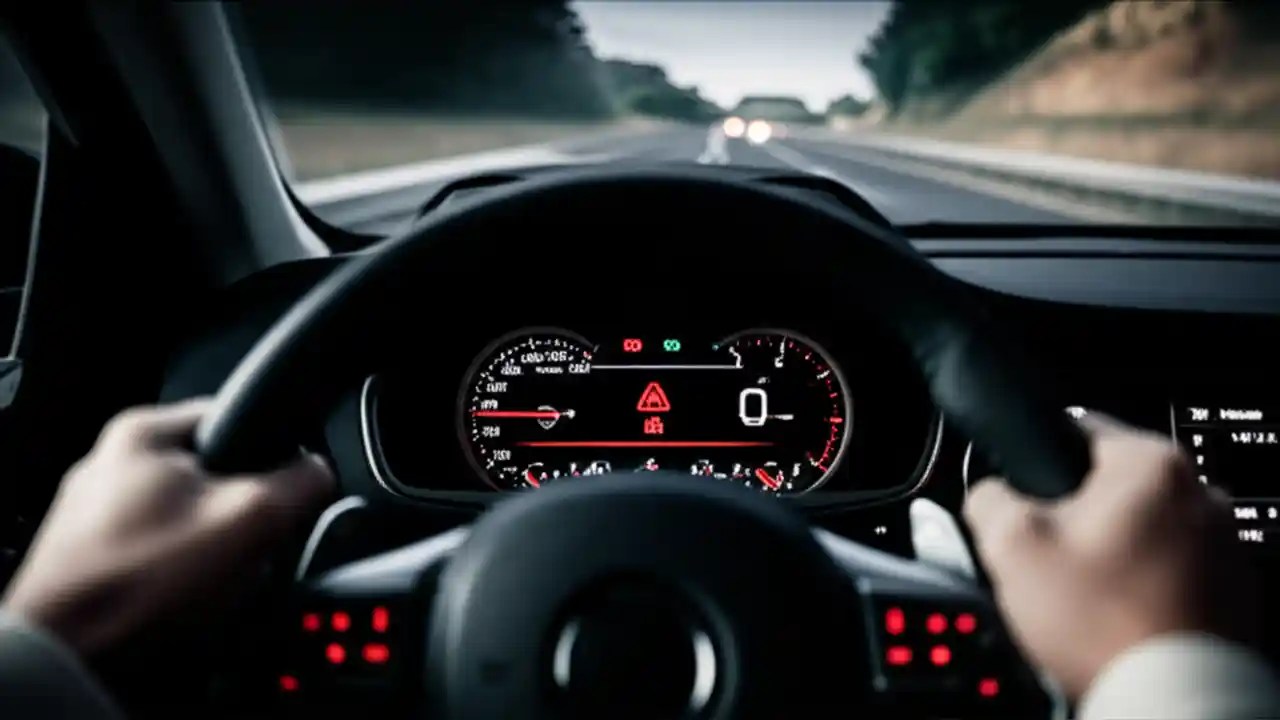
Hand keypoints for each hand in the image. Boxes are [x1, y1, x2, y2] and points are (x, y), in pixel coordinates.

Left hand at [1, 399, 333, 654]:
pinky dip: (179, 572)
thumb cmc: (142, 581)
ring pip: (191, 519)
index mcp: (143, 431)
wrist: (68, 655)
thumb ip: (301, 484)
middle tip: (245, 547)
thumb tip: (320, 473)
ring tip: (209, 578)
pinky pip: (162, 552)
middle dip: (240, 514)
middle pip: (217, 475)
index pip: (237, 418)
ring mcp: (97, 510)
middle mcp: (112, 461)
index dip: (273, 456)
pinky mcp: (93, 554)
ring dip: (212, 548)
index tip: (281, 494)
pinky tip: (181, 596)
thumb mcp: (251, 519)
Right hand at [964, 413, 1254, 697]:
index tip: (1024, 499)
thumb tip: (989, 496)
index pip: (1077, 429)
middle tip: (1048, 561)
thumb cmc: (1102, 619)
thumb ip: (989, 500)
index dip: (1036, 462)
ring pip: (1141, 532)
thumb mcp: (1012, 545)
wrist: (1169, 697)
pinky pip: (1168, 572)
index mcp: (1151, 463)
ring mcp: (1223, 544)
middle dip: (1075, 519)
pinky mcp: (1231, 590)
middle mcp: (1200, 494)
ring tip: (1084, 598)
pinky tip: (1117, 617)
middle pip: (1110, 488)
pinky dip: (1141, 588)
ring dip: (1110, 556)